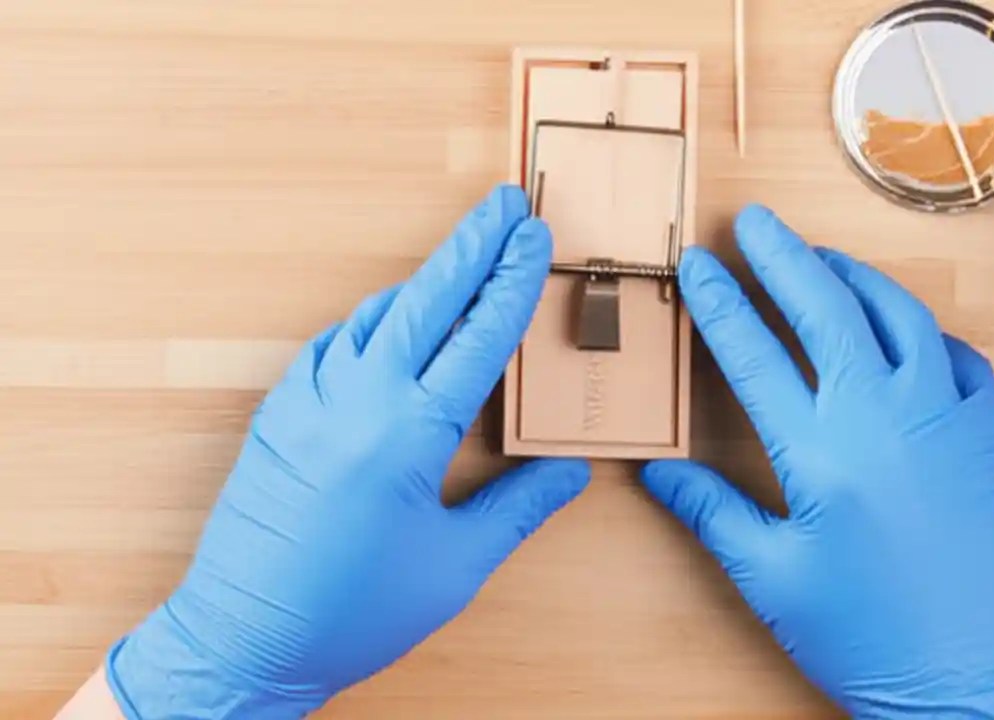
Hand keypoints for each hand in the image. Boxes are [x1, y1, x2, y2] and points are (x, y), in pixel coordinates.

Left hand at [104, 186, 588, 717]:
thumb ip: (518, 508)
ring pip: (375, 315)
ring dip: (424, 282)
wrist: (243, 639)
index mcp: (409, 434)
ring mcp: (307, 400)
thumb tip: (572, 474)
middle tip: (505, 202)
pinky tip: (392, 322)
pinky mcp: (277, 413)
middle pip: (426, 299)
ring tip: (464, 258)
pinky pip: (333, 344)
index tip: (536, 238)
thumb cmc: (353, 613)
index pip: (479, 337)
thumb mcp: (456, 566)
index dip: (513, 282)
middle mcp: (355, 400)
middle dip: (471, 244)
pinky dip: (372, 322)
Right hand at [643, 206, 993, 718]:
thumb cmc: (862, 636)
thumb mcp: (769, 578)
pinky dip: (924, 331)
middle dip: (783, 256)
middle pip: (826, 308)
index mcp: (820, 451)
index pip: (754, 352)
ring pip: (898, 314)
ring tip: (820, 260)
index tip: (697, 262)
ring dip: (854, 276)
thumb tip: (655, 470)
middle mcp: (886, 416)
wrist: (967, 679)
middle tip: (755, 222)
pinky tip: (901, 330)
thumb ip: (709, 512)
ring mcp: (947, 417)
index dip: (719, 302)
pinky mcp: (989, 434)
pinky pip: (959, 356)